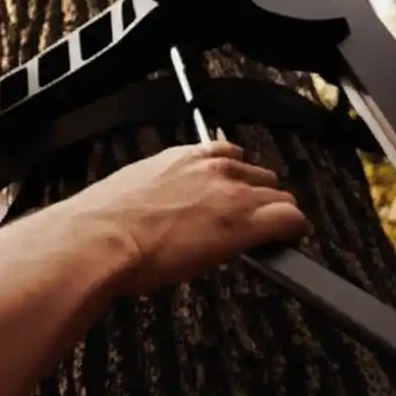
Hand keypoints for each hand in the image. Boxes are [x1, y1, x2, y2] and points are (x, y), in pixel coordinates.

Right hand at [52, 140, 311, 296]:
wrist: (101, 238)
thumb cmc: (105, 223)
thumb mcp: (132, 191)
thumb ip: (158, 191)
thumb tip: (158, 207)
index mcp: (185, 158)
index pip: (230, 155)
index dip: (237, 179)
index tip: (236, 193)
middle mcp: (215, 169)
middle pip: (261, 177)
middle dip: (259, 199)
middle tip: (250, 224)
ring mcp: (233, 195)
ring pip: (280, 197)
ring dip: (276, 215)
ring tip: (268, 237)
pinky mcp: (246, 225)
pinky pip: (291, 219)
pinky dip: (294, 230)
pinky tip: (291, 241)